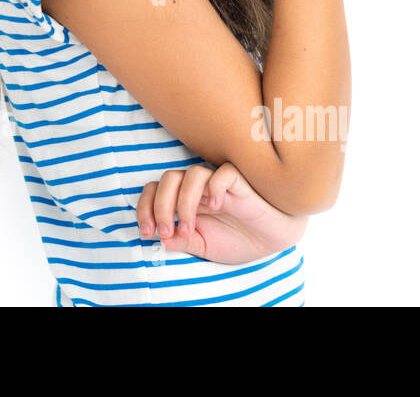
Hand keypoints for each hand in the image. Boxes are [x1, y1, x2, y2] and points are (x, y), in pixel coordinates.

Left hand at [137, 162, 308, 264]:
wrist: (274, 240)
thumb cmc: (239, 239)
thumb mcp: (204, 246)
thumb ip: (183, 241)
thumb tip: (160, 238)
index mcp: (185, 200)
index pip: (155, 190)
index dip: (145, 208)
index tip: (148, 233)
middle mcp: (199, 188)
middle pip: (168, 179)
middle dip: (160, 206)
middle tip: (166, 232)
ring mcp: (219, 183)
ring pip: (192, 173)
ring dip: (184, 202)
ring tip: (188, 228)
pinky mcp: (240, 183)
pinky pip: (223, 173)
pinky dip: (215, 187)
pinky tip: (216, 206)